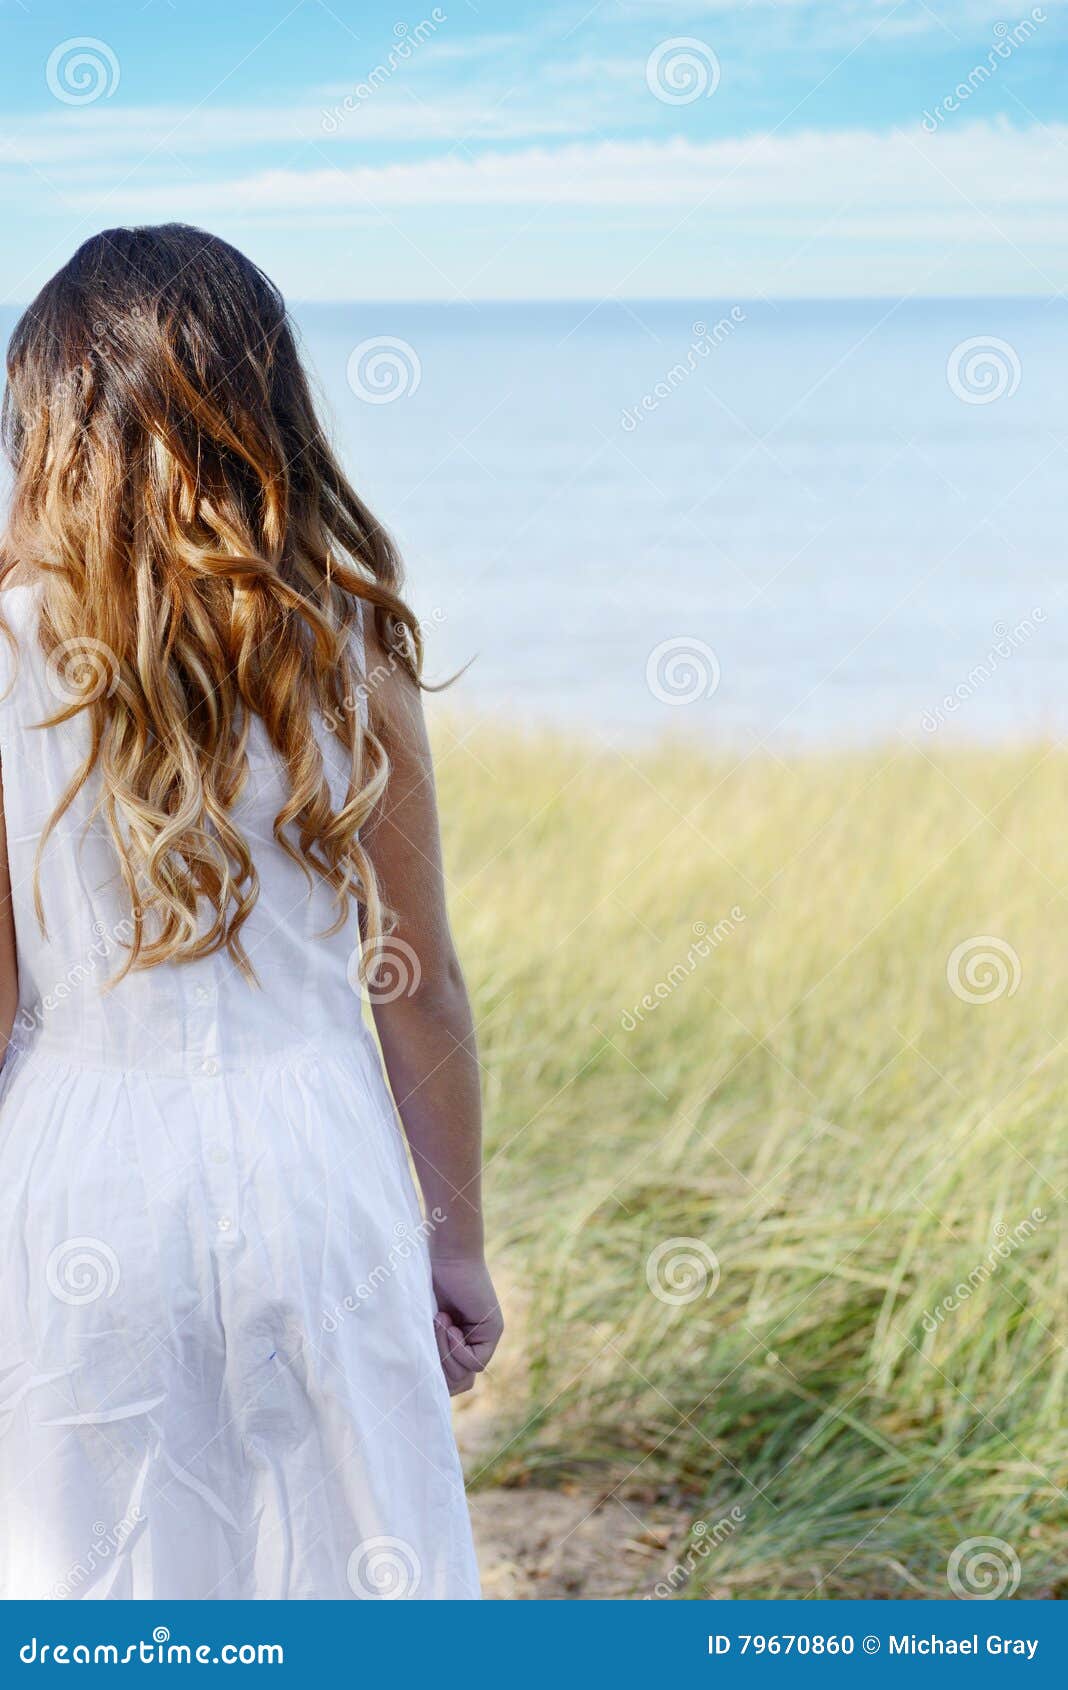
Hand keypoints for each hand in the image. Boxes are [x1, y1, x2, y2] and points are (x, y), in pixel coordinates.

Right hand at [430, 1256, 502, 1396]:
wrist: (444, 1253)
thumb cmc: (425, 1283)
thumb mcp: (422, 1327)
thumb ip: (426, 1352)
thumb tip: (422, 1389)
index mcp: (457, 1345)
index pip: (450, 1384)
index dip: (432, 1377)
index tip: (418, 1348)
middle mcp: (475, 1344)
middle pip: (457, 1385)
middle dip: (437, 1367)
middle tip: (427, 1333)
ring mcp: (487, 1338)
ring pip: (465, 1376)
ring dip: (444, 1353)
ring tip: (437, 1322)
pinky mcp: (494, 1329)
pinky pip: (475, 1361)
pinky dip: (456, 1348)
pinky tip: (448, 1323)